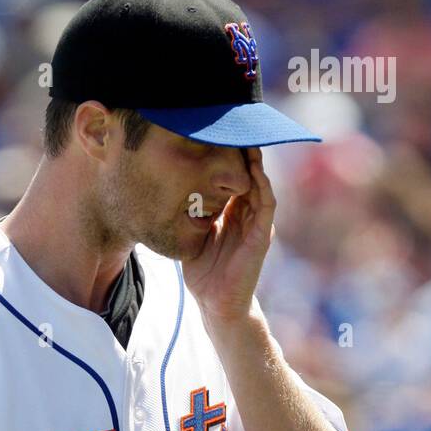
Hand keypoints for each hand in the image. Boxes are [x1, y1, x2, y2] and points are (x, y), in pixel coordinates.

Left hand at [181, 147, 275, 324]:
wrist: (217, 305)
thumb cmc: (204, 274)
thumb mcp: (191, 236)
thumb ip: (188, 215)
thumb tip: (164, 193)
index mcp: (231, 214)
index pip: (232, 177)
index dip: (227, 157)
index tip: (216, 134)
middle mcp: (247, 214)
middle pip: (248, 174)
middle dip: (242, 151)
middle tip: (235, 124)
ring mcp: (256, 224)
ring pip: (259, 183)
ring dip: (254, 161)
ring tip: (247, 136)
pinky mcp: (261, 235)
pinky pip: (265, 203)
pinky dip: (261, 184)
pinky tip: (254, 167)